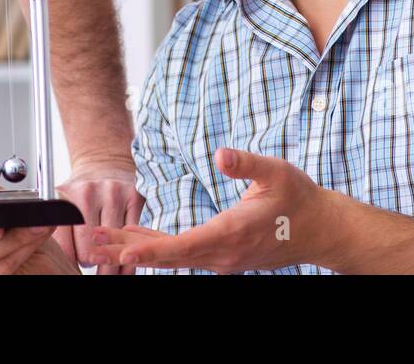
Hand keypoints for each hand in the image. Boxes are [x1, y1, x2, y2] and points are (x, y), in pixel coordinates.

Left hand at [54, 155, 142, 274]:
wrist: (103, 160)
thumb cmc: (82, 188)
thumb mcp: (63, 204)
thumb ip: (59, 230)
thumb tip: (63, 262)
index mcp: (66, 199)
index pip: (68, 247)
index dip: (73, 261)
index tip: (75, 268)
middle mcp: (89, 194)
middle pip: (91, 249)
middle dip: (93, 263)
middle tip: (95, 266)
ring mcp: (114, 195)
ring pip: (114, 245)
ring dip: (113, 259)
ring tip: (111, 266)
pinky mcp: (134, 197)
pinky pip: (133, 234)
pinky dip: (131, 250)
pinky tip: (126, 256)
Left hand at [89, 147, 339, 273]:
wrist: (321, 230)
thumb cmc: (300, 200)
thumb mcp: (277, 173)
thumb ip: (248, 164)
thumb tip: (221, 154)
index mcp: (231, 234)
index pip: (183, 247)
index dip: (151, 251)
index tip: (123, 253)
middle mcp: (222, 254)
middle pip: (168, 256)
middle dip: (127, 251)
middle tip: (91, 245)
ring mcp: (221, 258)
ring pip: (172, 257)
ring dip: (136, 251)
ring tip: (101, 246)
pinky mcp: (222, 255)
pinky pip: (182, 255)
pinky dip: (155, 250)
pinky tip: (135, 245)